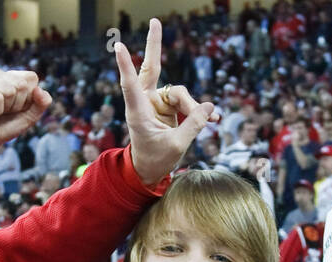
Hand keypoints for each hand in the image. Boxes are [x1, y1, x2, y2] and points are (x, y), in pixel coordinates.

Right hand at [0, 70, 51, 160]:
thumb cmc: (6, 126)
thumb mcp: (30, 116)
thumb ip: (42, 103)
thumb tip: (39, 89)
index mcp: (12, 75)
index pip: (31, 78)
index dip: (28, 98)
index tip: (16, 107)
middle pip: (21, 85)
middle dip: (17, 104)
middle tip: (4, 111)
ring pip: (9, 91)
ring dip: (5, 108)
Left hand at [119, 18, 217, 186]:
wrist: (150, 169)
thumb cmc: (155, 160)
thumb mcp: (176, 145)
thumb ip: (193, 125)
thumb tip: (210, 107)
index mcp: (138, 112)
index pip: (130, 84)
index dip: (126, 66)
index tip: (118, 47)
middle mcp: (146, 102)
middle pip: (152, 68)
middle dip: (155, 45)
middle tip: (155, 21)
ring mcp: (157, 102)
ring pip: (181, 93)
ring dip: (193, 107)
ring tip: (209, 123)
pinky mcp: (168, 106)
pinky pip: (188, 102)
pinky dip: (199, 111)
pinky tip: (214, 119)